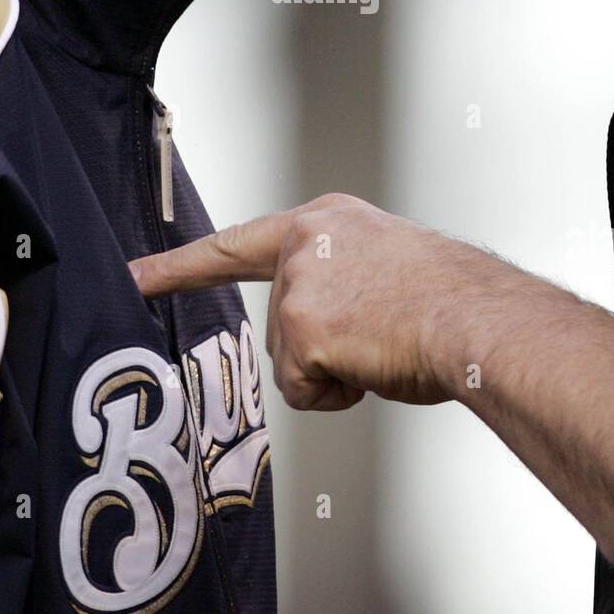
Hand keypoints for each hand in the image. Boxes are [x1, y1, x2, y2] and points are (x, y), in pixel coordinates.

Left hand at [130, 193, 492, 410]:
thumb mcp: (385, 262)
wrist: (477, 317)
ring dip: (335, 368)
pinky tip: (373, 364)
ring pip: (291, 360)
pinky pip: (304, 391)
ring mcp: (299, 282)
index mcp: (326, 220)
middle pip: (279, 325)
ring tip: (385, 342)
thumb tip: (328, 322)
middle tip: (378, 334)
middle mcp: (305, 241)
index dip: (181, 265)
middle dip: (320, 347)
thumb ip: (339, 277)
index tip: (135, 276)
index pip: (238, 244)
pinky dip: (339, 394)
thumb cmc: (450, 299)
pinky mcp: (301, 328)